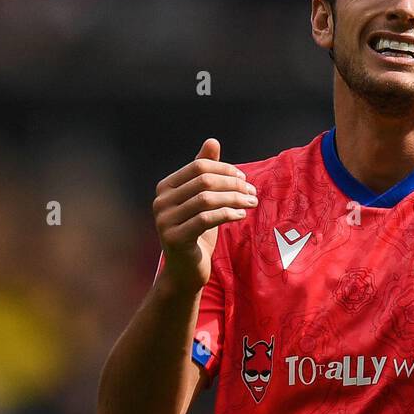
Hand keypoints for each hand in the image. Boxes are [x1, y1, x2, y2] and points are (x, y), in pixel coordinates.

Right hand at [152, 138, 257, 293]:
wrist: (185, 272)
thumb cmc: (197, 234)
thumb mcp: (202, 201)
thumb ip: (204, 173)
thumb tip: (212, 141)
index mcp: (165, 187)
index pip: (199, 166)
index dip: (225, 169)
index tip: (245, 179)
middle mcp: (161, 201)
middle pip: (204, 180)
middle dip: (233, 184)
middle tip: (253, 192)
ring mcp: (165, 220)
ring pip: (207, 199)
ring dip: (234, 198)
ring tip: (252, 203)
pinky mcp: (175, 238)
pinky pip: (206, 219)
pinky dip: (228, 214)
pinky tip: (241, 216)